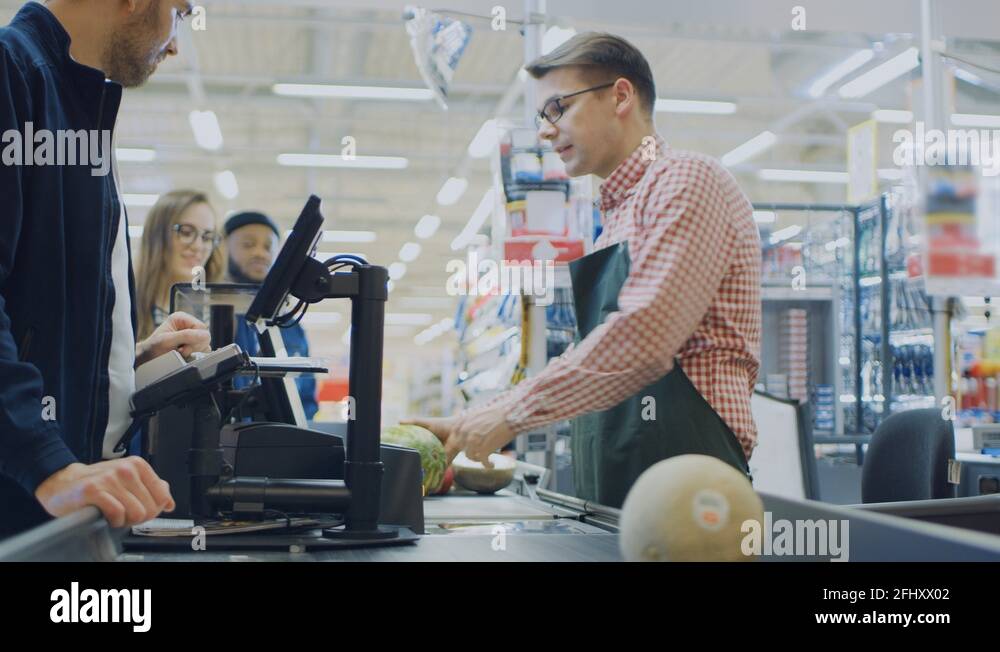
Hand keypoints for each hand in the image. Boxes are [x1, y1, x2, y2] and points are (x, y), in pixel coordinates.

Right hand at [35, 458, 175, 527]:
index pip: (162, 497)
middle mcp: (126, 469)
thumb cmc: (97, 485)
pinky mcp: (94, 490)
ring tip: (113, 513)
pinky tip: (105, 516)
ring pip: (136, 513)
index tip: (140, 509)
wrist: (62, 485)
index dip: (152, 510)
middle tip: (123, 513)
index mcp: (138, 465)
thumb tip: (169, 502)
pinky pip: (117, 514)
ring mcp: (110, 478)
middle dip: (138, 517)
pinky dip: (113, 521)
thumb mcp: (128, 480)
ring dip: (125, 520)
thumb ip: (151, 488)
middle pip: (150, 508)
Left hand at [136, 311, 210, 366]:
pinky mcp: (192, 344)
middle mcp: (188, 325)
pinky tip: (184, 355)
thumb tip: (205, 335)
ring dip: (194, 351)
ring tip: (180, 352)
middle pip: (205, 336)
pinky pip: (202, 350)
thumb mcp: (168, 340)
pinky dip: (194, 354)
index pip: (201, 327)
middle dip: (194, 346)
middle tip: (180, 351)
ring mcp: (191, 335)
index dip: (196, 339)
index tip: (183, 347)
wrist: (147, 358)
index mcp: (182, 318)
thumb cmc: (153, 348)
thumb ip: (187, 336)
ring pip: (205, 344)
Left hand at [404, 408, 514, 466]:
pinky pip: (481, 462)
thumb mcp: (470, 420)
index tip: (400, 421)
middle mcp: (459, 432)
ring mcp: (469, 442)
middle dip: (443, 462)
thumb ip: (459, 431)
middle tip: (435, 473)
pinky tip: (490, 461)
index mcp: (454, 423)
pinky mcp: (481, 450)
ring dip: (477, 454)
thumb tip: (455, 443)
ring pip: (467, 457)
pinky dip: (487, 463)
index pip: (430, 422)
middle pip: (446, 452)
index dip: (414, 422)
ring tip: (486, 443)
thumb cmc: (492, 417)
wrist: (509, 414)